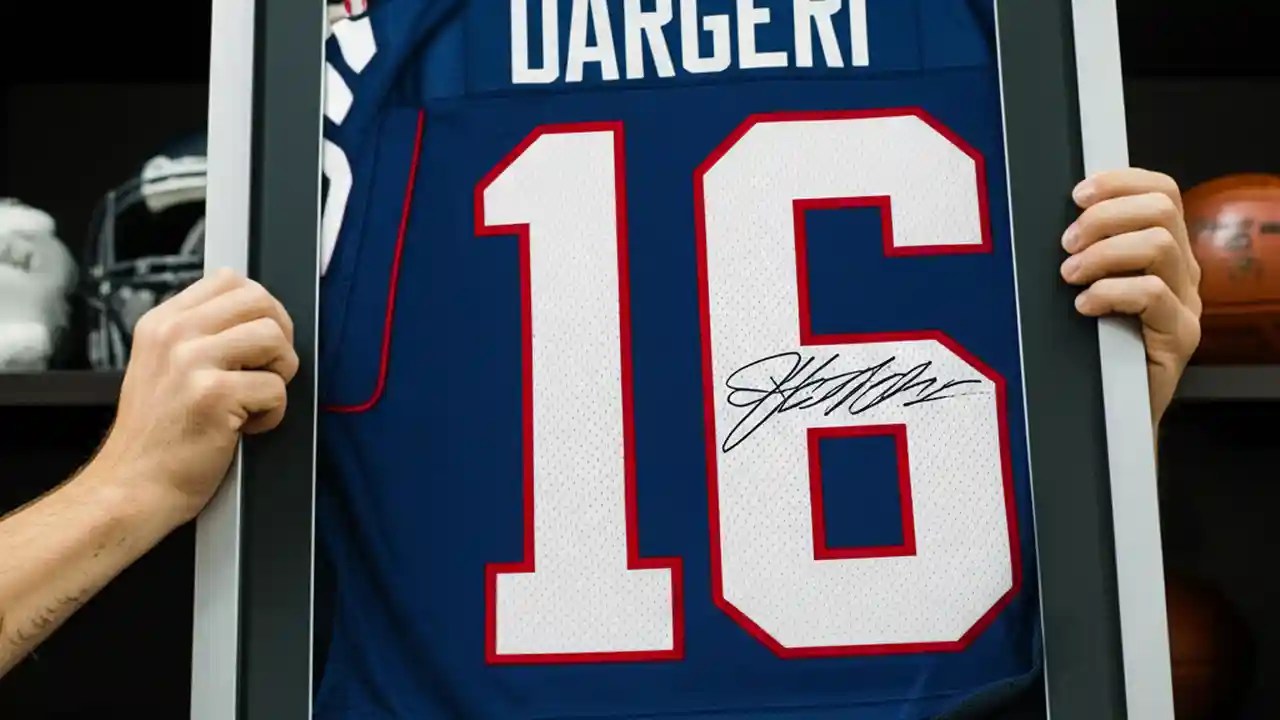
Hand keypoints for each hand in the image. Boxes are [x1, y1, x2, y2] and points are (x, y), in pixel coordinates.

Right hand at [94, 269, 299, 524]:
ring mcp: (191, 362)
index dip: (260, 308)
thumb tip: (258, 316)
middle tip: (269, 369)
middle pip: (259, 300)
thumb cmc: (157, 436)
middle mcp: (174, 335)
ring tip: (256, 399)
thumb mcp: (162, 366)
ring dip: (281, 373)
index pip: (230, 279)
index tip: (260, 342)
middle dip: (280, 336)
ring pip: (274, 339)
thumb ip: (199, 335)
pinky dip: (273, 414)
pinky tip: (246, 428)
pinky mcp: (212, 395)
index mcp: (163, 322)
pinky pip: (276, 388)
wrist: (132, 487)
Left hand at [1060, 168, 1202, 427]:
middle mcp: (1180, 272)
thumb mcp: (1083, 288)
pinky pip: (1152, 294)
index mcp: (1161, 251)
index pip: (1160, 192)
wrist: (1106, 413)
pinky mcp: (1180, 337)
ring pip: (1159, 245)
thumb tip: (1051, 219)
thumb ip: (1082, 253)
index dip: (1119, 183)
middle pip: (1162, 210)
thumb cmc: (1087, 347)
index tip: (1076, 196)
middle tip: (1067, 245)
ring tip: (1070, 277)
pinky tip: (1084, 307)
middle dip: (1105, 217)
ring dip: (1104, 253)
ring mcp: (1185, 304)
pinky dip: (1111, 292)